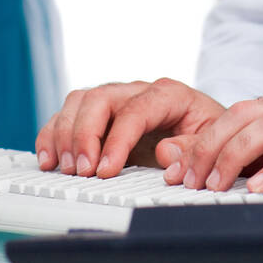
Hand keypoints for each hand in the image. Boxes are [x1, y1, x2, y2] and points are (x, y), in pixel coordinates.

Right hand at [35, 78, 224, 178]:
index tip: (106, 170)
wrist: (209, 131)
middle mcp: (138, 92)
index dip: (118, 140)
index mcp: (169, 94)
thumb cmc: (210, 134)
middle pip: (100, 98)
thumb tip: (165, 152)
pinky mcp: (100, 116)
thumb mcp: (213, 141)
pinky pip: (68, 115)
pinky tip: (49, 158)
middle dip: (85, 135)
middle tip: (82, 170)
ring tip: (65, 168)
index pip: (136, 109)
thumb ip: (193, 147)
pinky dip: (53, 134)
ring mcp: (117, 101)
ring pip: (80, 101)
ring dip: (65, 134)